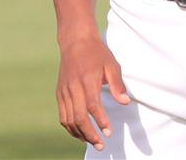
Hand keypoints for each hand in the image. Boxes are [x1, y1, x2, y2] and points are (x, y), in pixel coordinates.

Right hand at [56, 36, 129, 150]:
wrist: (75, 41)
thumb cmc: (97, 53)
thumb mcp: (112, 64)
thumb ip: (117, 84)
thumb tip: (125, 102)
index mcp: (87, 79)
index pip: (92, 106)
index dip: (100, 121)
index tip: (109, 132)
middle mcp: (73, 87)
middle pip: (79, 117)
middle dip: (90, 134)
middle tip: (101, 145)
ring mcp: (64, 91)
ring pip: (68, 119)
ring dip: (80, 133)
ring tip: (92, 141)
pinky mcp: (59, 93)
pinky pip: (62, 115)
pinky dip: (70, 127)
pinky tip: (80, 133)